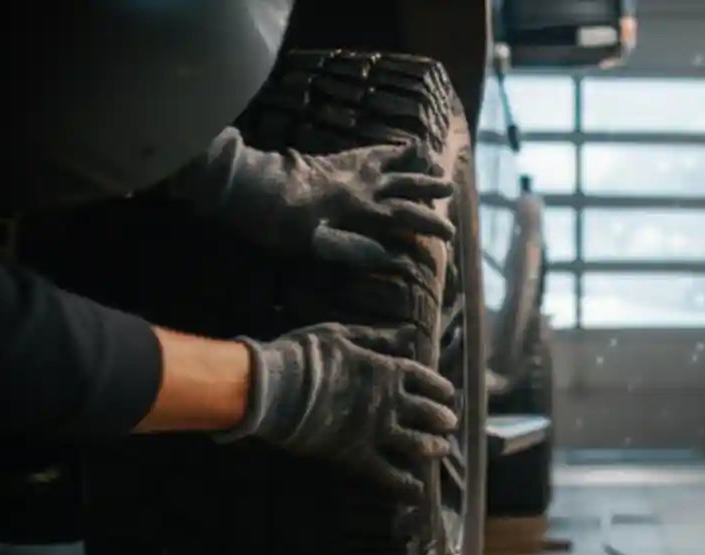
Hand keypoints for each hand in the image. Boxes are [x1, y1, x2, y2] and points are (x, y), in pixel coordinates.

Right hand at [218, 323, 457, 497]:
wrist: (276, 387)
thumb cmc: (305, 355)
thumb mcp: (343, 335)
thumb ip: (378, 337)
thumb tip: (409, 332)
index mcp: (386, 371)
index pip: (424, 380)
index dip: (439, 387)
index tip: (448, 394)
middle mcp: (389, 402)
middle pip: (426, 412)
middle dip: (442, 419)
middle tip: (450, 425)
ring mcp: (376, 431)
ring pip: (416, 443)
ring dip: (432, 447)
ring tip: (442, 450)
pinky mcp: (357, 455)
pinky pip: (388, 474)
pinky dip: (405, 485)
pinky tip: (418, 492)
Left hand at [276, 140, 457, 266]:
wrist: (253, 185)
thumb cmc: (280, 224)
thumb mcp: (316, 245)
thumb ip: (356, 250)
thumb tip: (394, 258)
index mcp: (361, 210)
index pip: (405, 217)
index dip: (430, 224)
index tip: (449, 234)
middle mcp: (363, 186)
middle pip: (407, 188)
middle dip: (431, 194)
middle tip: (451, 196)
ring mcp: (352, 169)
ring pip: (395, 166)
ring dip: (419, 169)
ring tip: (439, 170)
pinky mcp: (338, 159)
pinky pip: (374, 152)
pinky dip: (394, 149)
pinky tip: (406, 147)